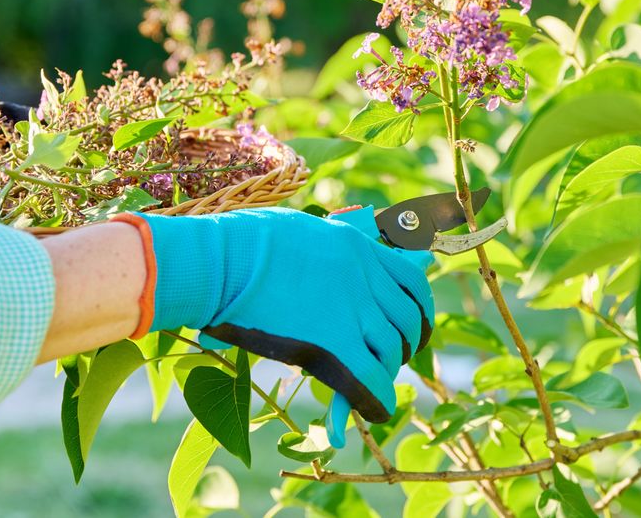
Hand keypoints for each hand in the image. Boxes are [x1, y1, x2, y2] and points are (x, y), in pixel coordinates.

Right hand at [117, 206, 433, 445]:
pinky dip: (376, 399)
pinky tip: (374, 411)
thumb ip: (335, 240)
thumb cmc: (245, 242)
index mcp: (357, 244)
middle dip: (406, 343)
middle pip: (407, 317)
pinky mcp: (331, 343)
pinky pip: (370, 379)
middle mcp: (363, 275)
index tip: (412, 325)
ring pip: (391, 349)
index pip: (412, 278)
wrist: (221, 260)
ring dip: (387, 371)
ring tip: (375, 386)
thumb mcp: (302, 230)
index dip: (419, 307)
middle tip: (390, 359)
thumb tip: (357, 238)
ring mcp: (350, 309)